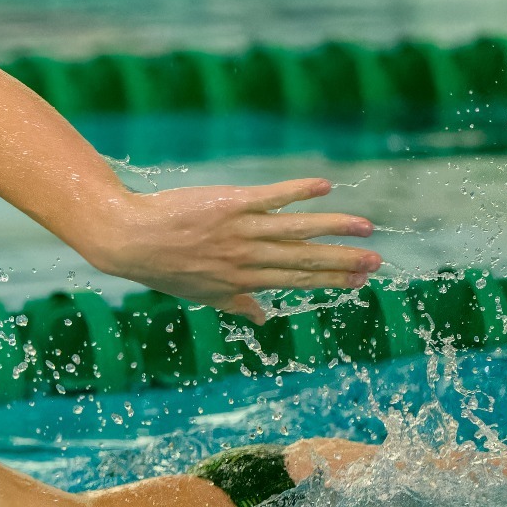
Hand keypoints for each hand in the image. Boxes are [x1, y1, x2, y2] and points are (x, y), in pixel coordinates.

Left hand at [86, 178, 379, 320]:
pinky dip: (298, 192)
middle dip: (343, 260)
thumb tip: (261, 319)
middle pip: (305, 258)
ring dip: (334, 227)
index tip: (360, 281)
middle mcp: (247, 258)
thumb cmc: (163, 267)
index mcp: (243, 281)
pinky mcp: (230, 204)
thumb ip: (235, 304)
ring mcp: (240, 230)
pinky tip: (324, 187)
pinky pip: (271, 197)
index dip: (330, 280)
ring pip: (297, 229)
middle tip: (377, 260)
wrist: (129, 239)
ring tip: (365, 226)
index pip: (296, 280)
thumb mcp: (200, 295)